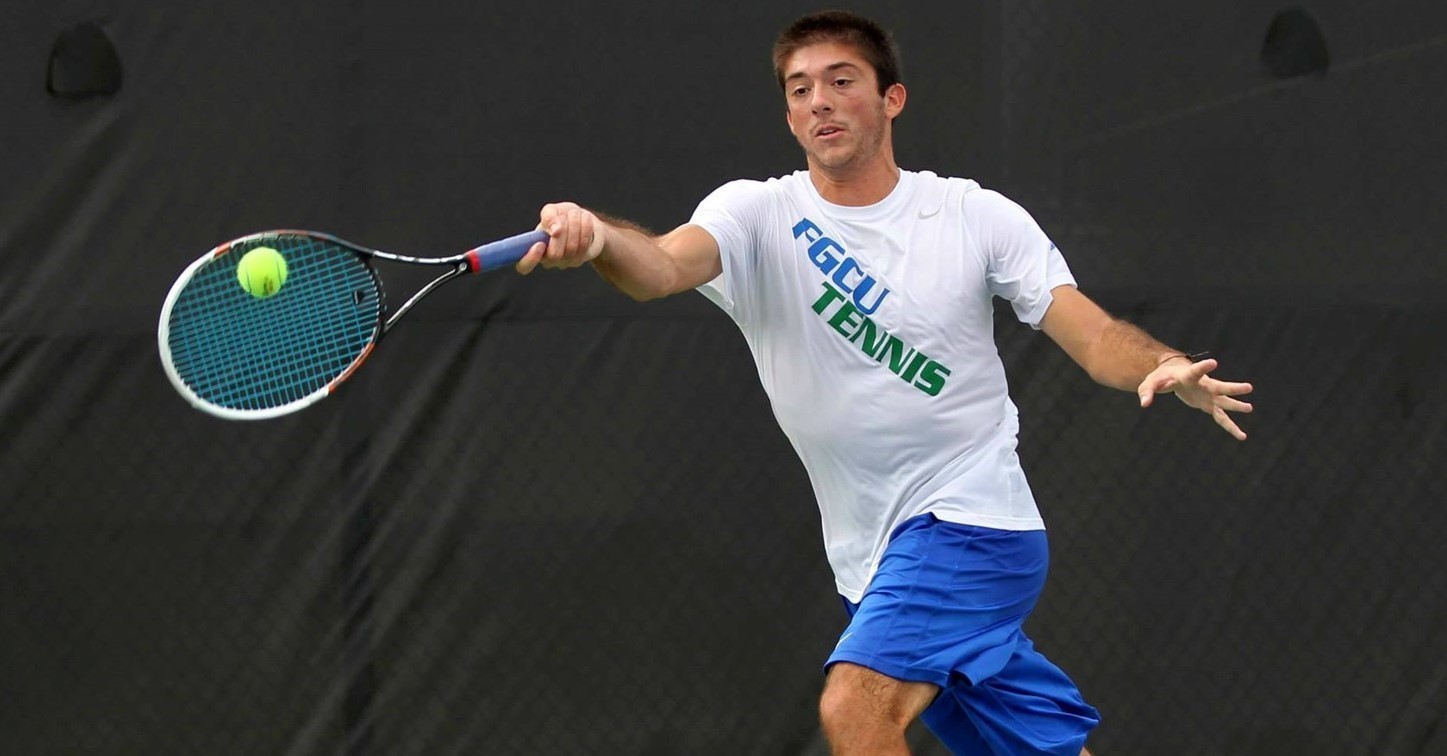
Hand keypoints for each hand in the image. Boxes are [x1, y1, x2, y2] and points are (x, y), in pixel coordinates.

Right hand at [515, 202, 606, 274]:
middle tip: (564, 216)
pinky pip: (584, 245)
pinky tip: (585, 218)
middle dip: (562, 230)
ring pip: (571, 248)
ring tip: (575, 213)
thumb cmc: (562, 216)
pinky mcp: (580, 259)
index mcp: (532, 248)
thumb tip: (554, 230)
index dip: (530, 259)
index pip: (524, 266)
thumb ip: (549, 216)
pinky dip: (585, 227)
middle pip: (554, 254)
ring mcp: (565, 262)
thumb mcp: (552, 210)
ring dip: (575, 224)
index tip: (539, 245)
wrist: (583, 218)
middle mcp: (548, 260)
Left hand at [1137, 357, 1253, 440]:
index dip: (1203, 367)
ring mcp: (1209, 396)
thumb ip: (1147, 391)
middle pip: (1220, 386)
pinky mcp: (1210, 406)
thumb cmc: (1161, 377)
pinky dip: (1231, 427)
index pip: (1196, 371)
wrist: (1174, 376)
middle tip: (1248, 387)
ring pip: (1226, 402)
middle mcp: (1204, 385)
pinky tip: (1242, 436)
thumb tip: (1144, 404)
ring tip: (1250, 408)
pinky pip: (1222, 418)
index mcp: (1189, 377)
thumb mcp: (1150, 382)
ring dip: (1237, 405)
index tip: (1213, 363)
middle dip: (1233, 388)